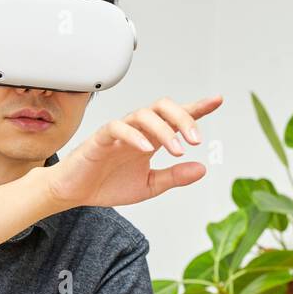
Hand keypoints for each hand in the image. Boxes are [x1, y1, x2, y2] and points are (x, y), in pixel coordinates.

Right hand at [37, 95, 222, 210]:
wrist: (75, 193)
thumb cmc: (109, 184)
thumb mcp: (151, 185)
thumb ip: (175, 176)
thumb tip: (202, 168)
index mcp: (152, 138)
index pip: (177, 117)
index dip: (197, 108)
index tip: (218, 100)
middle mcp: (138, 130)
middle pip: (164, 107)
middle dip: (184, 118)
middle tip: (197, 140)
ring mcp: (120, 132)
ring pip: (144, 114)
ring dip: (165, 130)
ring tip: (177, 149)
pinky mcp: (101, 138)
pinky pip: (118, 128)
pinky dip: (135, 136)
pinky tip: (147, 149)